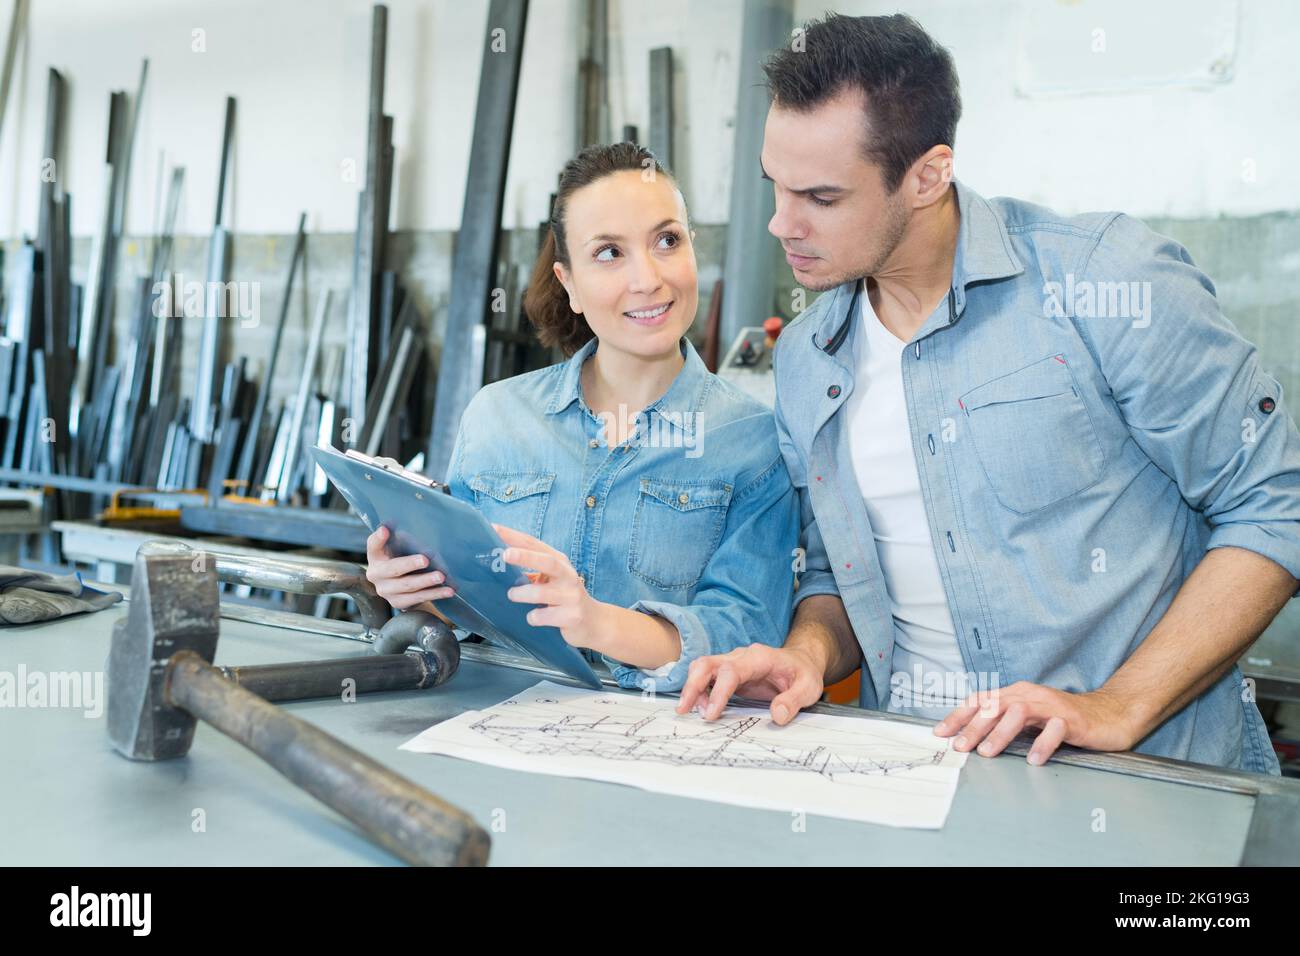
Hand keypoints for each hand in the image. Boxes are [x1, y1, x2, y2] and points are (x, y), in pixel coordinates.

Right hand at [364, 525, 453, 610]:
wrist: (407, 577)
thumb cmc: (406, 553)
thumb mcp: (404, 541)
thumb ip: (408, 540)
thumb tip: (415, 540)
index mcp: (375, 554)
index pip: (374, 544)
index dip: (379, 537)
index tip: (385, 529)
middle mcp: (375, 574)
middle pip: (393, 568)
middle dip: (410, 564)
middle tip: (426, 559)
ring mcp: (385, 590)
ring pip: (407, 585)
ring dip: (426, 581)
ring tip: (441, 577)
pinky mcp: (397, 602)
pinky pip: (417, 598)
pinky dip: (435, 594)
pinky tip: (448, 591)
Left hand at [496, 524, 604, 649]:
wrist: (593, 621)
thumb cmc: (564, 597)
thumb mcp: (551, 578)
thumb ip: (531, 570)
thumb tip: (499, 561)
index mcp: (559, 562)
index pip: (534, 544)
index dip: (513, 536)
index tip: (494, 529)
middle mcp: (568, 575)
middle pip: (546, 562)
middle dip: (525, 557)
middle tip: (505, 555)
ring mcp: (571, 596)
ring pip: (541, 593)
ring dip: (523, 594)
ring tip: (512, 594)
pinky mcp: (571, 616)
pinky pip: (544, 616)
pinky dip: (534, 617)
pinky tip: (533, 617)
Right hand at [675, 644, 825, 724]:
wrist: (801, 662)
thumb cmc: (803, 673)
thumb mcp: (809, 687)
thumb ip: (794, 700)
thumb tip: (777, 715)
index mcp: (759, 658)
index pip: (731, 671)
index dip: (718, 691)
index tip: (711, 714)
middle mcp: (741, 657)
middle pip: (708, 663)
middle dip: (692, 685)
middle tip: (684, 709)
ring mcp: (732, 663)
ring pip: (702, 667)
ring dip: (692, 688)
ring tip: (690, 711)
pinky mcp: (728, 672)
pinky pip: (706, 677)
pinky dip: (698, 691)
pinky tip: (700, 708)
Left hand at [933, 682, 1137, 765]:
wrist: (1108, 715)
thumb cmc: (1061, 718)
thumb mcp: (1026, 718)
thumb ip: (1002, 723)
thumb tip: (968, 739)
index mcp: (1015, 693)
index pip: (980, 700)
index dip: (958, 716)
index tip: (940, 733)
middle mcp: (1030, 694)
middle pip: (995, 706)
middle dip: (973, 727)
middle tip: (959, 747)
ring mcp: (1051, 705)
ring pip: (1020, 713)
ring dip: (1000, 733)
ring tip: (987, 753)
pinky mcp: (1072, 719)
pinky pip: (1055, 729)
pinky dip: (1042, 743)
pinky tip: (1033, 760)